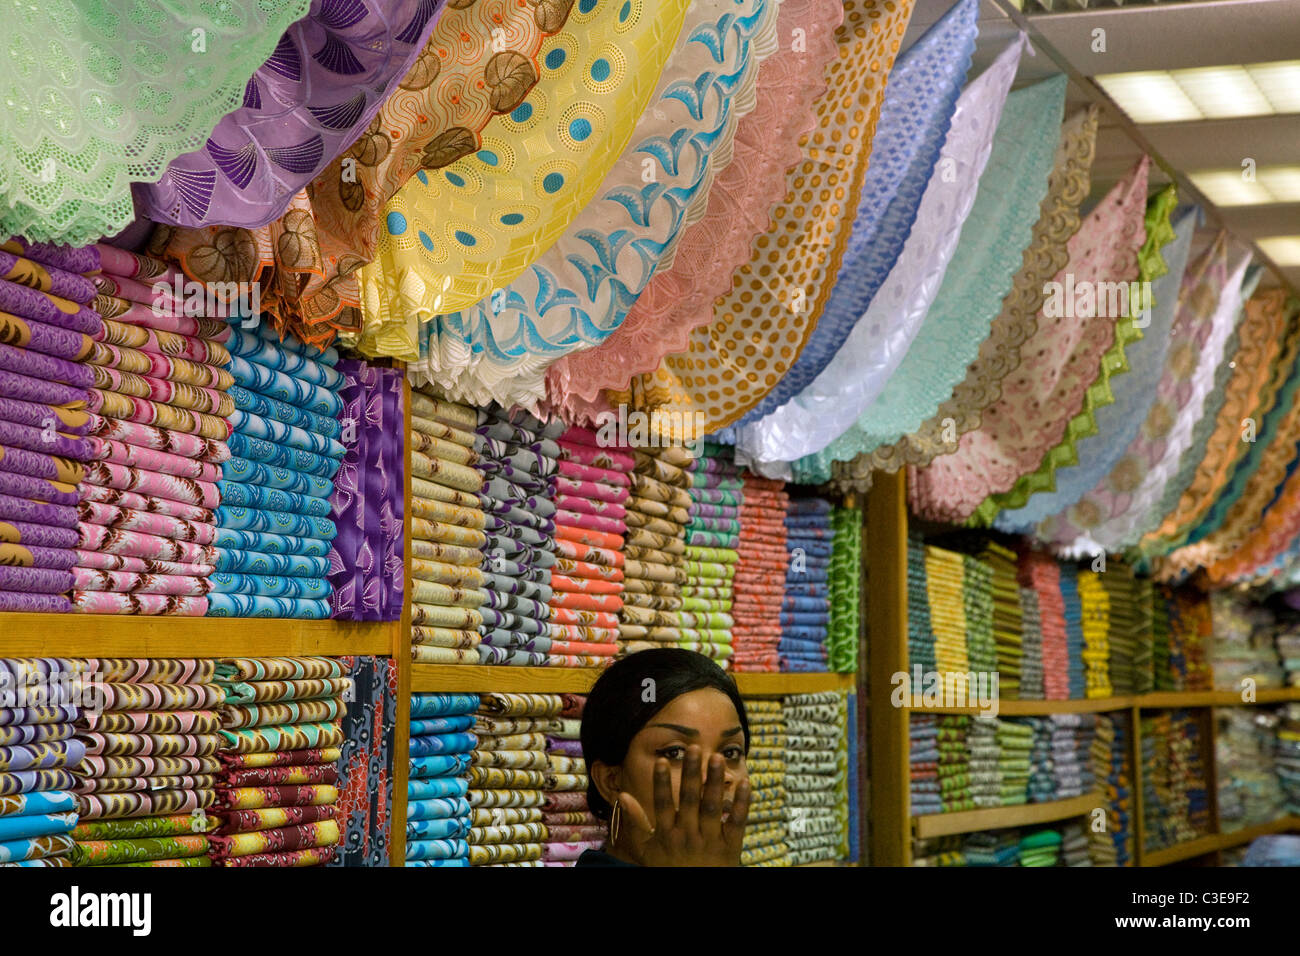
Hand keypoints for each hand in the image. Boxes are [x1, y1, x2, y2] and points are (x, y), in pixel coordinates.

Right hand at [614, 746, 749, 866]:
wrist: (694, 895)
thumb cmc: (668, 869)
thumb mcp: (647, 850)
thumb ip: (636, 822)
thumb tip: (622, 795)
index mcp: (667, 834)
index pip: (663, 804)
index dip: (662, 783)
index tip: (663, 761)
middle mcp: (688, 835)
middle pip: (690, 800)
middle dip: (691, 774)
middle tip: (694, 748)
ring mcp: (710, 841)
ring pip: (712, 807)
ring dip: (714, 781)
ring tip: (716, 757)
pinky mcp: (730, 847)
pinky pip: (737, 822)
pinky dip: (741, 803)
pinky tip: (744, 783)